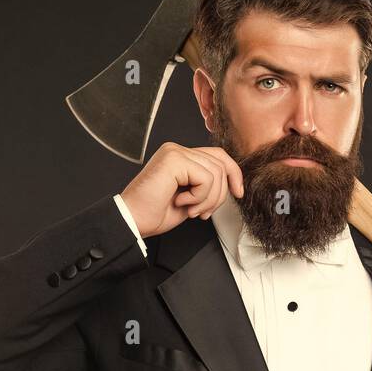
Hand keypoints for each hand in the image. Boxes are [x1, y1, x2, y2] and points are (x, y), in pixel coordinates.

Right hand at [119, 142, 243, 238]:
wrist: (133, 220)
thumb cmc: (155, 213)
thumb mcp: (191, 198)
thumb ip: (207, 186)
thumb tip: (232, 184)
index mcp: (181, 157)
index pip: (218, 156)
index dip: (233, 174)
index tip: (238, 193)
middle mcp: (177, 150)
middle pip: (221, 163)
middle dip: (219, 194)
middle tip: (202, 212)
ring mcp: (175, 152)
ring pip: (216, 173)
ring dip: (208, 200)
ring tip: (190, 209)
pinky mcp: (174, 159)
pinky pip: (206, 178)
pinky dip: (199, 197)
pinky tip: (182, 202)